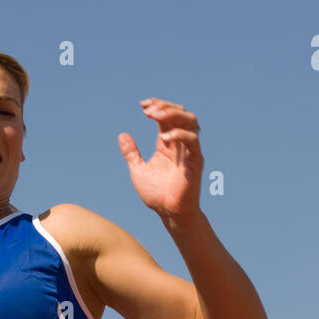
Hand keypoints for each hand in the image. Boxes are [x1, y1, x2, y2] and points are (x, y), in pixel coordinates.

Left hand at [118, 98, 203, 222]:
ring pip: (191, 121)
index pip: (167, 116)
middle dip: (165, 106)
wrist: (169, 213)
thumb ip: (132, 153)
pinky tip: (163, 137)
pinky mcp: (196, 161)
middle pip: (181, 113)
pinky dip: (179, 134)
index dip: (157, 106)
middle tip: (148, 110)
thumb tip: (122, 135)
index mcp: (167, 144)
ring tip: (156, 116)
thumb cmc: (156, 194)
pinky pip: (193, 140)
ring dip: (174, 114)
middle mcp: (180, 144)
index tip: (142, 105)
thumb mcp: (138, 169)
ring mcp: (189, 151)